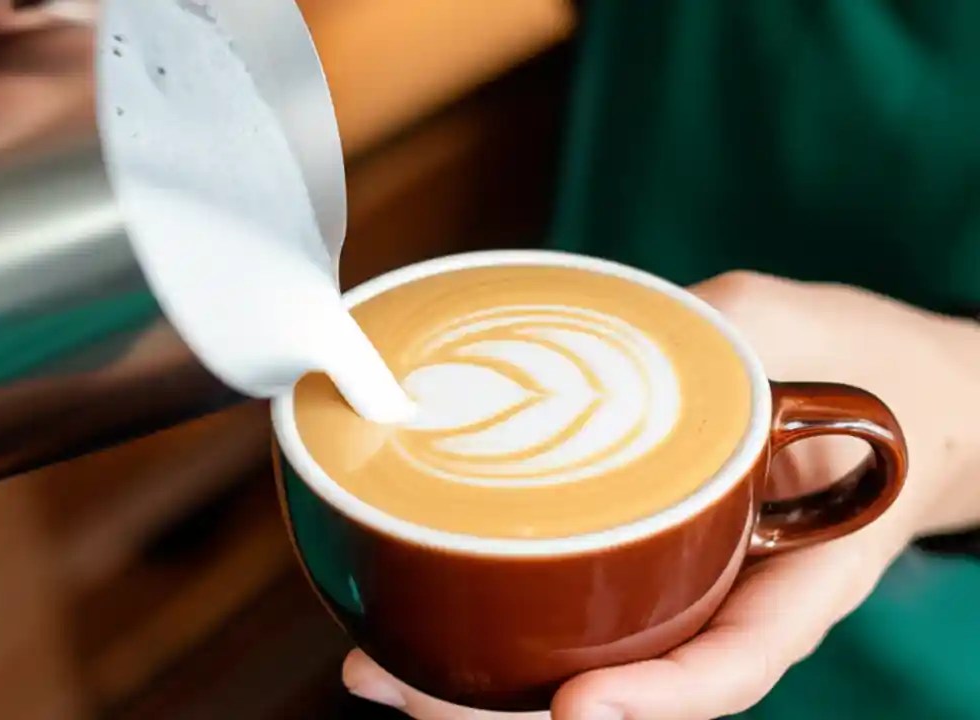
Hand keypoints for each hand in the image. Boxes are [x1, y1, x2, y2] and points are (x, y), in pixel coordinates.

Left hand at [343, 271, 979, 719]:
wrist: (883, 395)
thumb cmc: (853, 364)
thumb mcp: (792, 326)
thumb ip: (715, 333)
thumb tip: (614, 335)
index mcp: (799, 571)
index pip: (735, 658)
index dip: (661, 695)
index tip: (582, 703)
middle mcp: (730, 600)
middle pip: (629, 686)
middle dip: (513, 705)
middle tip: (403, 692)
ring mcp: (679, 589)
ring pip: (583, 663)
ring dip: (476, 682)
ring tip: (375, 671)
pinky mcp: (634, 561)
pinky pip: (566, 610)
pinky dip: (489, 624)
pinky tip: (409, 618)